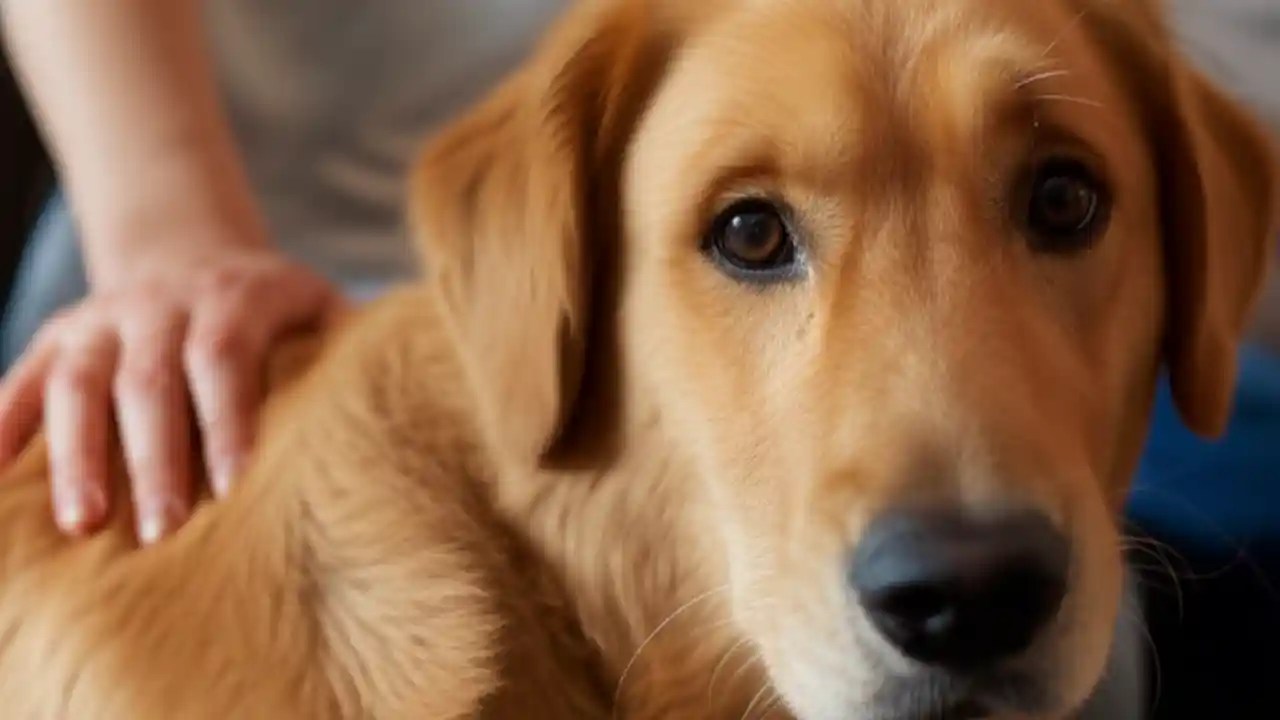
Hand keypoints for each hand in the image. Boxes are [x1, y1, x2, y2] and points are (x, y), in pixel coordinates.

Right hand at [0, 245, 342, 542]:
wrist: (190, 249)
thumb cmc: (271, 305)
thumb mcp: (318, 305)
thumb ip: (353, 344)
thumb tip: (418, 390)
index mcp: (233, 296)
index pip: (224, 357)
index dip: (227, 420)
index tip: (237, 487)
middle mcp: (158, 302)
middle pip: (148, 379)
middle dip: (154, 457)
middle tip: (164, 532)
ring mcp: (102, 319)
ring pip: (78, 383)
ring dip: (75, 455)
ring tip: (83, 525)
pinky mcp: (57, 338)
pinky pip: (22, 382)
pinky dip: (4, 425)